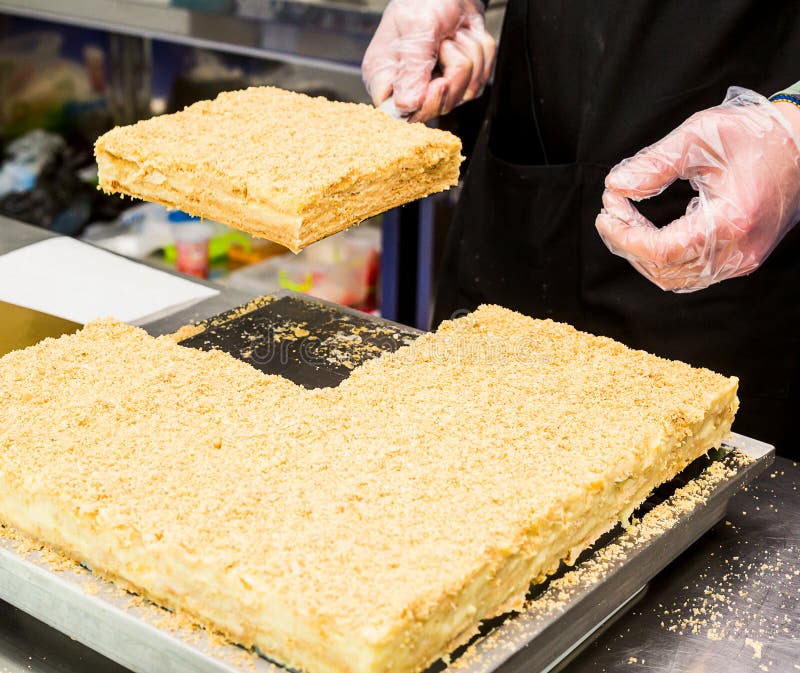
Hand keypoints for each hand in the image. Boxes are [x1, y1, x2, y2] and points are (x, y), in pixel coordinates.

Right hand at [362, 0, 495, 122]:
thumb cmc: (424, 0)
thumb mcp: (417, 27)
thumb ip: (412, 68)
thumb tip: (406, 106)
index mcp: (385, 76)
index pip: (398, 114)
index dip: (424, 104)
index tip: (439, 82)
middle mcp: (407, 88)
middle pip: (437, 108)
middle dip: (453, 72)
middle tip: (446, 44)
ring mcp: (434, 89)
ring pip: (463, 94)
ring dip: (469, 58)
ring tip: (454, 35)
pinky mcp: (458, 85)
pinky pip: (478, 84)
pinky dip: (480, 57)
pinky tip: (465, 40)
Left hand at [595, 87, 799, 291]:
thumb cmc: (756, 134)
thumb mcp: (700, 136)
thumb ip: (655, 163)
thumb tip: (617, 186)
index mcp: (730, 221)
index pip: (662, 250)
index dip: (625, 237)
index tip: (606, 213)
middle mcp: (739, 250)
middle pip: (665, 270)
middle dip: (628, 244)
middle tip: (612, 211)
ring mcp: (743, 259)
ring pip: (677, 278)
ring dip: (643, 254)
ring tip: (626, 220)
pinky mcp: (743, 258)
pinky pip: (693, 273)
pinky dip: (665, 257)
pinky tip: (651, 230)